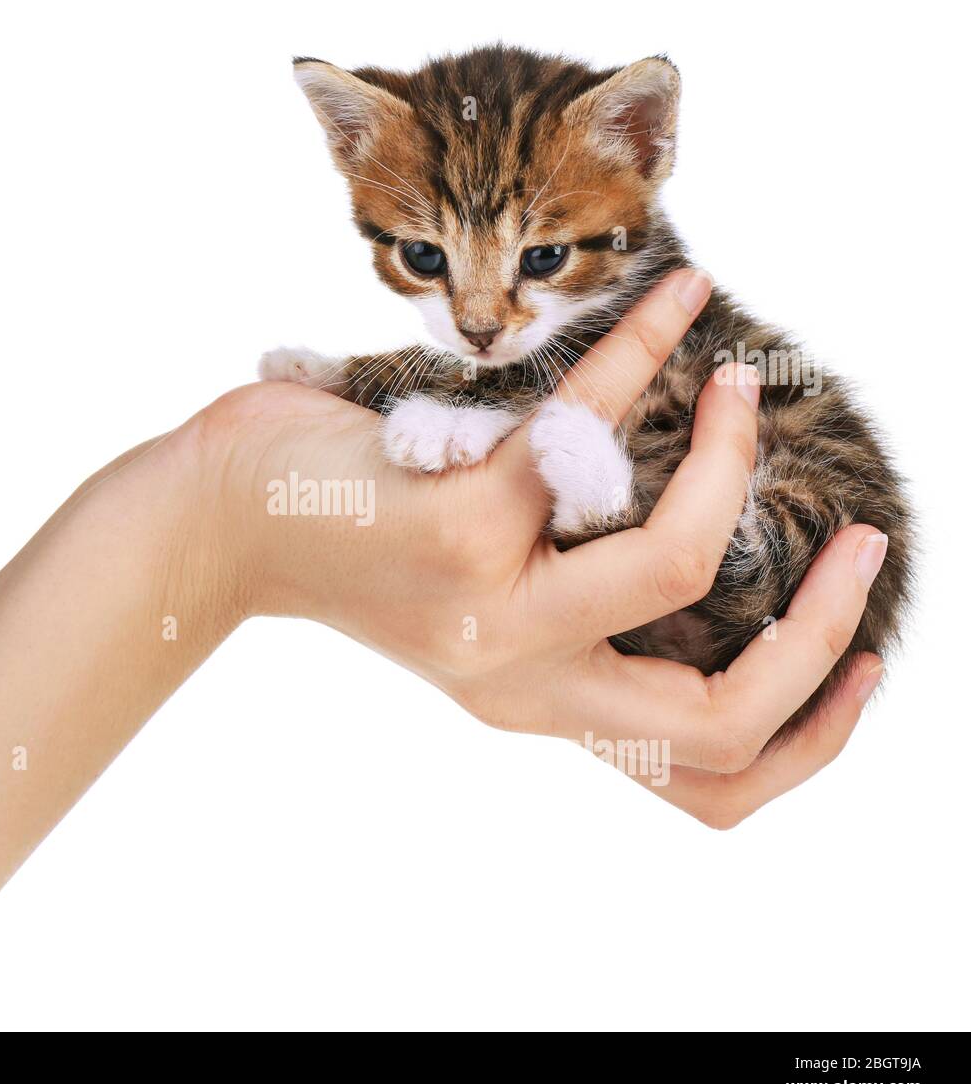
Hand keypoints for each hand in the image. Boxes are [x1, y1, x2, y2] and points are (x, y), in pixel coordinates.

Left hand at [196, 270, 884, 826]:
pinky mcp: (457, 516)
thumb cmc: (353, 539)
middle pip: (719, 714)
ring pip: (675, 561)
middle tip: (859, 541)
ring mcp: (490, 604)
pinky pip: (590, 425)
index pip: (701, 781)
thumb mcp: (477, 602)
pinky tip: (668, 302)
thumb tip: (702, 524)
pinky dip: (643, 349)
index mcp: (538, 702)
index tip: (863, 660)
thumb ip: (576, 596)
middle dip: (822, 631)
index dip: (810, 741)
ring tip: (737, 387)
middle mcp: (520, 678)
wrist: (221, 519)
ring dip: (733, 462)